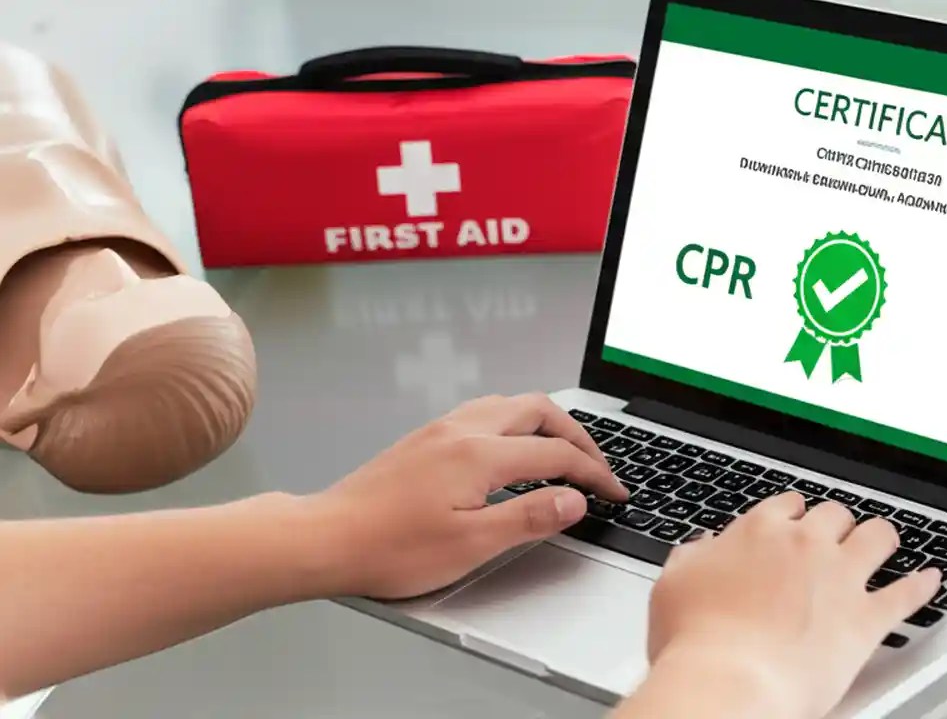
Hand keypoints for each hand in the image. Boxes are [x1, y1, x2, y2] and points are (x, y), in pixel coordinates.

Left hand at [309, 393, 627, 599]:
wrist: (325, 538)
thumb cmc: (390, 548)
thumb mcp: (471, 544)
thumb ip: (529, 518)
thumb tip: (573, 500)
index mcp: (480, 455)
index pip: (556, 455)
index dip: (594, 474)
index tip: (614, 492)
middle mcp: (463, 431)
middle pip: (538, 411)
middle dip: (577, 435)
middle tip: (596, 465)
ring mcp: (440, 430)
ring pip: (509, 405)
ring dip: (545, 423)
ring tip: (562, 452)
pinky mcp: (424, 439)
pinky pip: (483, 413)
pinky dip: (514, 425)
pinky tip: (511, 451)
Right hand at [637, 493, 940, 718]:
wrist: (729, 681)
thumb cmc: (696, 642)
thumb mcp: (674, 586)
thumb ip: (694, 558)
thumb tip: (703, 548)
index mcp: (758, 531)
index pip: (786, 506)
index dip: (792, 516)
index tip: (793, 525)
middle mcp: (805, 545)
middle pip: (834, 515)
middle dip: (834, 525)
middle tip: (832, 540)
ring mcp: (840, 578)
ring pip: (877, 537)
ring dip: (881, 538)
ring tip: (884, 542)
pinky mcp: (867, 619)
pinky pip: (907, 593)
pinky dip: (922, 585)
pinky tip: (930, 579)